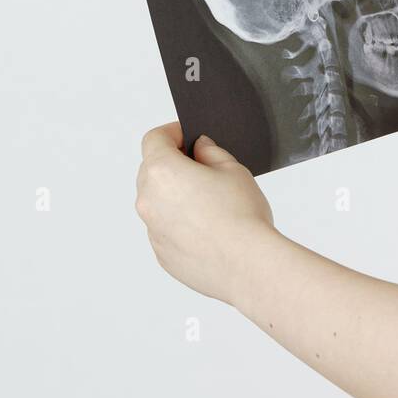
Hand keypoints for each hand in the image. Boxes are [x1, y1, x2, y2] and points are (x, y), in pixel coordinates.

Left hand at [135, 122, 277, 304]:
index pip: (155, 139)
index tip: (187, 136)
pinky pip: (166, 230)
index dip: (172, 133)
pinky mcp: (162, 254)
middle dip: (173, 165)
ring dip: (175, 196)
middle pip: (151, 171)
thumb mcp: (233, 169)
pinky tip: (209, 229)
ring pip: (158, 203)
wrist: (248, 265)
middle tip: (204, 169)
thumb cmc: (242, 216)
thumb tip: (201, 149)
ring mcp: (152, 230)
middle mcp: (149, 200)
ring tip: (210, 203)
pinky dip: (180, 224)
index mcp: (162, 171)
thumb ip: (212, 153)